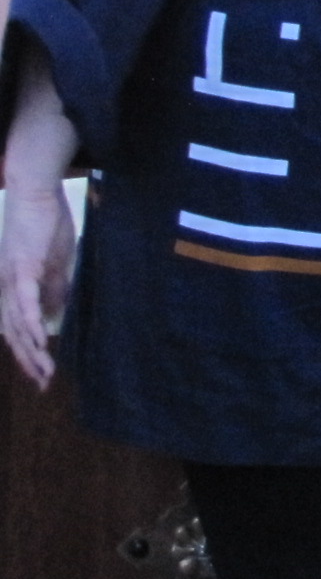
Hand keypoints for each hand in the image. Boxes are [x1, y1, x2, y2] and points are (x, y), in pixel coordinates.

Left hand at [0, 179, 73, 389]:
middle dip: (28, 362)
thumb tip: (56, 312)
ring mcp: (10, 281)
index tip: (42, 375)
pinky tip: (42, 340)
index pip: (15, 329)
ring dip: (32, 351)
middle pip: (13, 334)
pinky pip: (25, 303)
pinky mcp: (22, 269)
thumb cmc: (44, 224)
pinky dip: (32, 323)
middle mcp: (3, 289)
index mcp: (10, 288)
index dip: (26, 353)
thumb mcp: (53, 261)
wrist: (34, 193)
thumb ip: (54, 287)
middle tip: (43, 385)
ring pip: (17, 324)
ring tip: (46, 371)